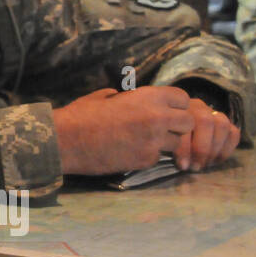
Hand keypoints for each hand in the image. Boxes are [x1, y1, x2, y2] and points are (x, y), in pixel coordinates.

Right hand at [53, 86, 194, 174]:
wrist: (66, 140)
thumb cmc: (81, 114)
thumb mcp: (104, 97)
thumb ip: (124, 97)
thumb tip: (125, 97)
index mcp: (148, 96)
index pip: (183, 98)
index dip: (176, 106)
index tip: (165, 111)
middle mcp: (157, 117)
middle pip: (188, 122)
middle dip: (177, 126)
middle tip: (161, 130)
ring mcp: (154, 140)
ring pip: (177, 143)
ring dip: (165, 143)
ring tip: (144, 142)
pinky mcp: (146, 160)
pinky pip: (158, 157)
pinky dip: (149, 156)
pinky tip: (131, 153)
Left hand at [170, 97, 240, 171]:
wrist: (171, 125)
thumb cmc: (163, 135)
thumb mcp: (160, 138)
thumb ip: (165, 143)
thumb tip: (177, 161)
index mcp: (176, 109)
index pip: (183, 124)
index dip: (184, 148)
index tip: (182, 165)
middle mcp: (196, 107)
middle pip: (205, 121)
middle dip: (202, 149)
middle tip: (195, 167)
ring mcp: (212, 113)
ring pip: (222, 125)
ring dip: (215, 148)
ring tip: (206, 164)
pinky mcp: (225, 122)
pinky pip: (233, 132)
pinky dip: (227, 148)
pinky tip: (216, 160)